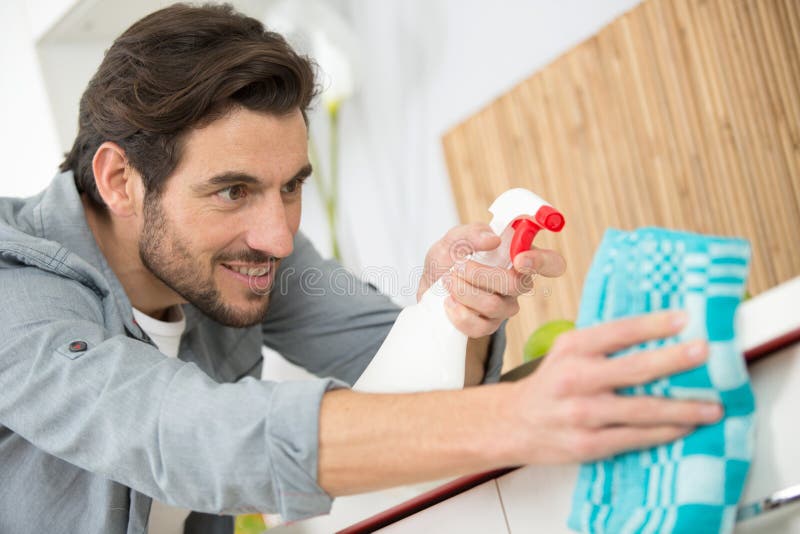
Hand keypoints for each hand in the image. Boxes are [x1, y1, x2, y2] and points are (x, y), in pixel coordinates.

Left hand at [417, 223, 565, 337]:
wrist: (429, 288)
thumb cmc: (449, 260)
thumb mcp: (454, 239)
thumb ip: (472, 233)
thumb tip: (493, 239)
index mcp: (518, 257)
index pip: (552, 263)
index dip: (542, 262)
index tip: (519, 259)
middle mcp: (517, 283)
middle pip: (516, 285)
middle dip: (480, 274)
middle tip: (458, 266)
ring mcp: (504, 307)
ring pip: (493, 305)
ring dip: (464, 291)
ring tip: (449, 281)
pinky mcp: (488, 326)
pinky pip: (479, 326)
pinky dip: (458, 312)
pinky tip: (449, 302)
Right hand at [505, 310, 722, 463]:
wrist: (514, 423)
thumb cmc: (551, 385)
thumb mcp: (567, 352)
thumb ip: (604, 344)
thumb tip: (661, 334)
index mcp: (572, 348)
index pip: (618, 331)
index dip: (653, 324)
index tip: (685, 319)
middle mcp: (575, 378)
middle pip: (635, 368)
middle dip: (675, 360)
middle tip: (705, 353)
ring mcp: (582, 413)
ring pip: (642, 409)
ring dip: (683, 408)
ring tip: (713, 406)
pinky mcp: (588, 444)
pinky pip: (636, 437)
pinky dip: (665, 433)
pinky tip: (685, 428)